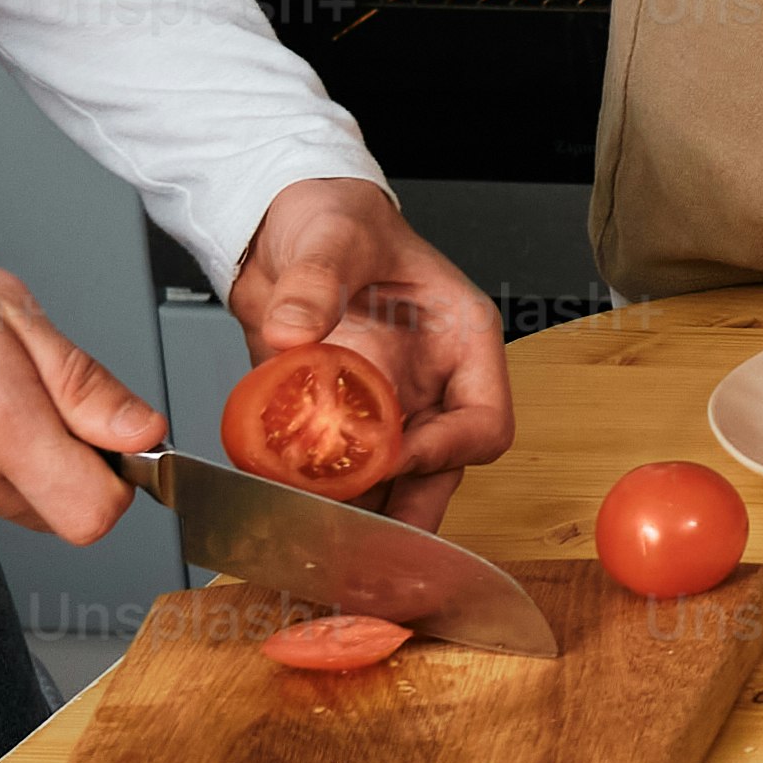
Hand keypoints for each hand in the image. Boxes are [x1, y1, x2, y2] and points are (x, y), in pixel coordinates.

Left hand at [226, 174, 518, 534]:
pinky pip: (338, 472)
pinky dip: (313, 494)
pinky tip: (282, 506)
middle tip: (363, 543)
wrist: (278, 228)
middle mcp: (429, 383)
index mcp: (460, 340)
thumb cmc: (335, 219)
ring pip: (392, 483)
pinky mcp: (336, 420)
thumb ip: (316, 280)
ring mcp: (385, 406)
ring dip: (359, 512)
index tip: (391, 456)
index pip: (484, 420)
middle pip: (442, 468)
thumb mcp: (333, 236)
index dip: (445, 449)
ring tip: (319, 534)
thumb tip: (295, 328)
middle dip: (406, 509)